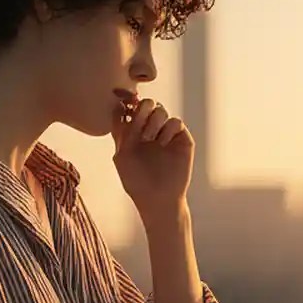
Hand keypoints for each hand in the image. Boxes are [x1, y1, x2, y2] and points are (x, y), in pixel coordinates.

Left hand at [111, 97, 193, 231]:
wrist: (158, 199)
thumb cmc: (136, 182)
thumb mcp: (122, 156)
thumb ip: (121, 132)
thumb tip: (120, 108)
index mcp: (132, 133)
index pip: (129, 109)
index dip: (126, 104)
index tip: (124, 110)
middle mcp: (149, 131)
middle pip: (146, 104)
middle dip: (141, 107)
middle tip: (138, 120)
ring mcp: (166, 134)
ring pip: (161, 109)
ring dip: (153, 120)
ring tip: (149, 138)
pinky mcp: (182, 140)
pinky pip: (176, 122)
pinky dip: (167, 129)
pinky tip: (163, 143)